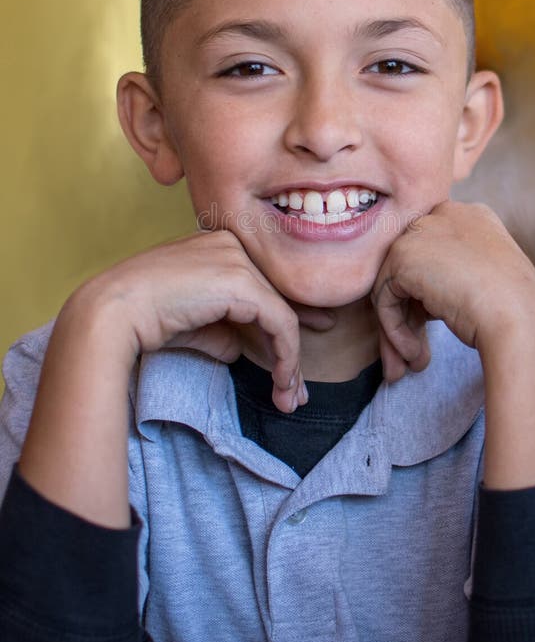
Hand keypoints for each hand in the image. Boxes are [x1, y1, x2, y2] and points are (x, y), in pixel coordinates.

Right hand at [18, 228, 312, 524]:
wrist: (115, 313)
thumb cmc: (145, 318)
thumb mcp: (195, 324)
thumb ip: (222, 330)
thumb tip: (242, 349)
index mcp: (219, 245)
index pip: (264, 282)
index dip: (291, 312)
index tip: (312, 335)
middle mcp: (232, 244)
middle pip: (277, 298)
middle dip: (292, 346)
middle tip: (299, 386)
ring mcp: (238, 258)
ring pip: (282, 314)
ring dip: (289, 362)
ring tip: (291, 397)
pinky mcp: (243, 281)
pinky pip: (280, 322)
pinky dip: (286, 356)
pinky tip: (282, 383)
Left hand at [371, 201, 534, 487]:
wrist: (521, 318)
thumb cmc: (514, 311)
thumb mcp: (484, 284)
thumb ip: (450, 280)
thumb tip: (415, 306)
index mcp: (470, 219)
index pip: (433, 255)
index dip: (426, 297)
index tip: (431, 330)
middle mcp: (444, 215)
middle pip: (410, 268)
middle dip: (408, 316)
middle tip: (413, 354)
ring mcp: (422, 231)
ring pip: (393, 284)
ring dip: (399, 329)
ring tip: (414, 362)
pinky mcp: (403, 254)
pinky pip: (385, 298)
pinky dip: (394, 330)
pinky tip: (415, 353)